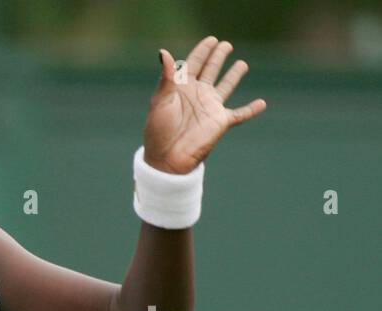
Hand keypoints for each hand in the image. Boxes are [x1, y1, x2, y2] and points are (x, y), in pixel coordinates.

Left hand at [144, 37, 266, 173]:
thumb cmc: (159, 131)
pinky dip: (251, 109)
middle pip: (210, 70)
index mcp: (182, 88)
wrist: (167, 159)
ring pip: (226, 86)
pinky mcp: (220, 122)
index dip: (202, 51)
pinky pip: (240, 114)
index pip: (193, 63)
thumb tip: (164, 52)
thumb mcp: (160, 101)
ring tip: (242, 64)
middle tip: (225, 45)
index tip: (211, 40)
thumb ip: (166, 77)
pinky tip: (262, 103)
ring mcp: (210, 107)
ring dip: (234, 75)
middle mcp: (198, 95)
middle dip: (217, 57)